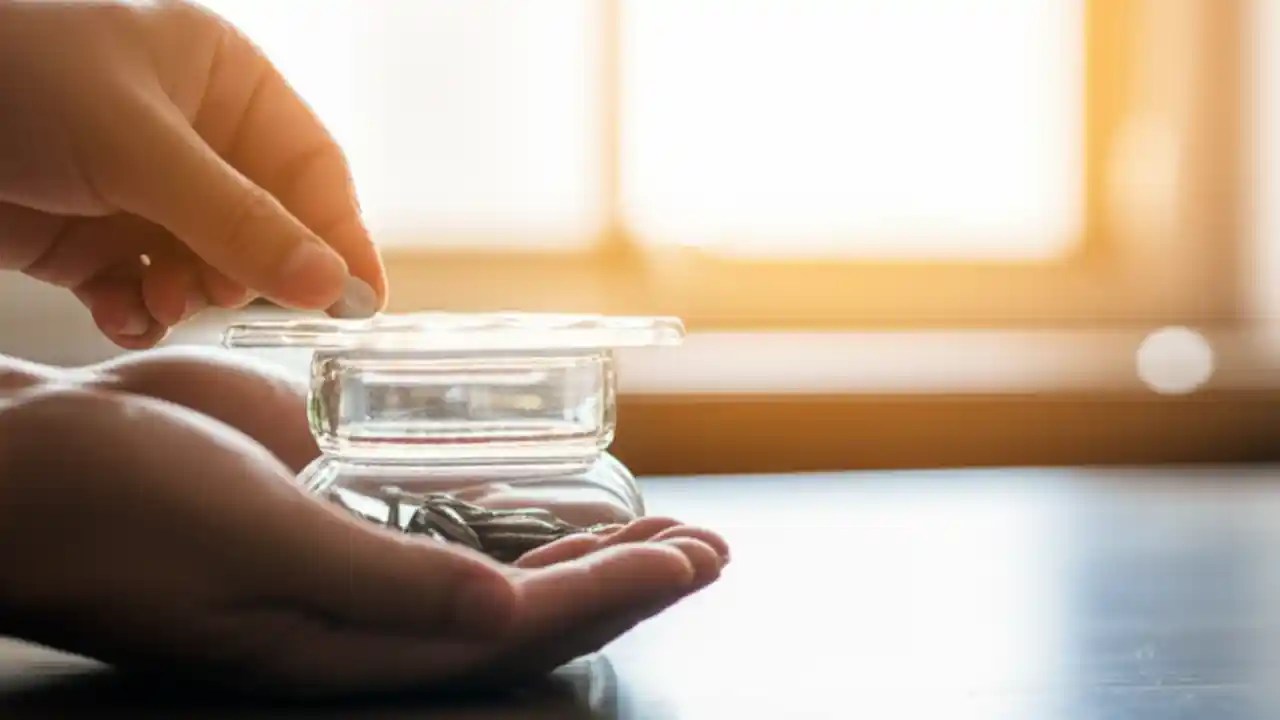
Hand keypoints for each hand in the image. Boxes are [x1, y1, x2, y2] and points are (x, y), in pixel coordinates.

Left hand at [0, 1, 383, 347]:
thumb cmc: (16, 77)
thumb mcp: (138, 145)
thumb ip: (239, 220)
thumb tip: (335, 285)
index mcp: (221, 79)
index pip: (311, 166)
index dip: (340, 234)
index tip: (364, 300)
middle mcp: (191, 134)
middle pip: (266, 226)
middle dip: (248, 270)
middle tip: (225, 294)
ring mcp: (139, 188)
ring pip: (209, 267)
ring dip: (190, 296)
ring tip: (156, 301)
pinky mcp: (89, 238)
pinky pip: (145, 290)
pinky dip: (139, 313)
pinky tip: (121, 313)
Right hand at [0, 387, 726, 694]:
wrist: (50, 456)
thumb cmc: (130, 510)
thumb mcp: (257, 546)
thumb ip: (381, 581)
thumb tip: (502, 610)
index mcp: (355, 643)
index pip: (515, 631)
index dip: (610, 598)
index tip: (688, 563)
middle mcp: (373, 609)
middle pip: (530, 606)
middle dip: (627, 580)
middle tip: (712, 549)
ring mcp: (364, 553)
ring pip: (504, 560)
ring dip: (589, 545)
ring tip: (672, 528)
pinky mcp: (346, 497)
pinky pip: (452, 510)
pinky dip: (520, 507)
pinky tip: (569, 496)